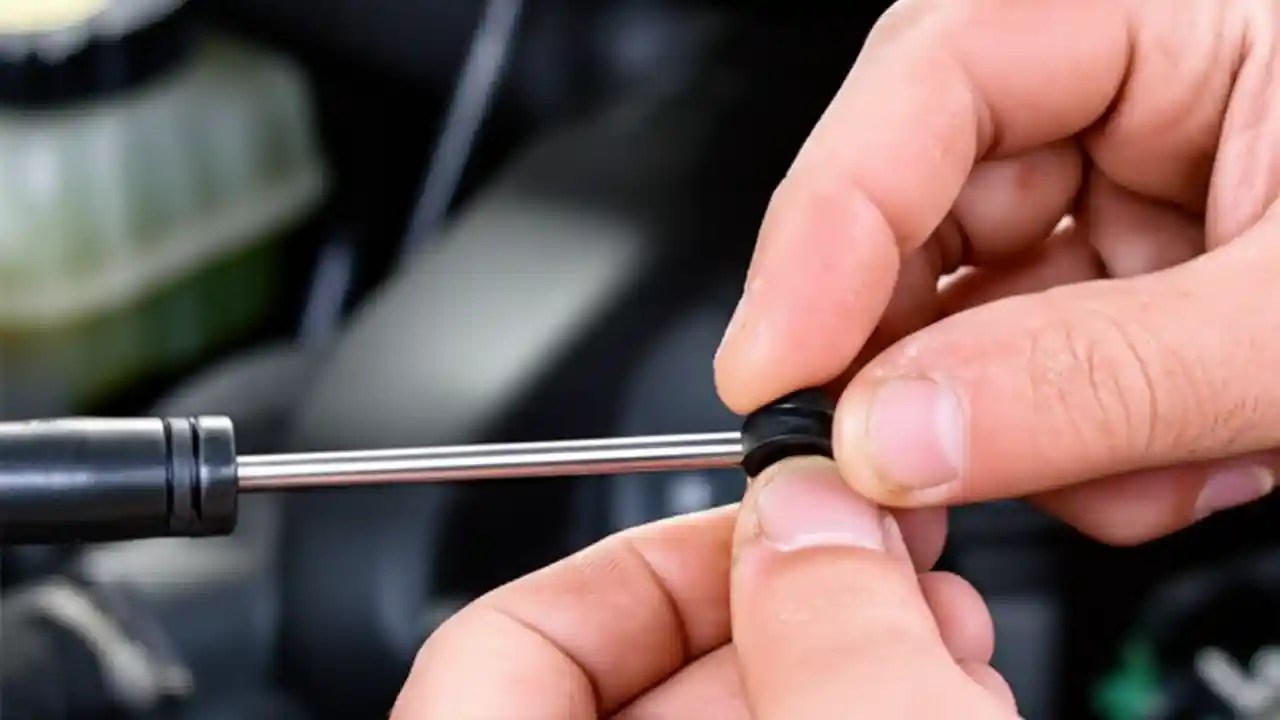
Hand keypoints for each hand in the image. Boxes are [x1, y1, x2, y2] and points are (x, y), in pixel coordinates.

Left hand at [391, 458, 1017, 718]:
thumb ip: (828, 632)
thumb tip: (804, 516)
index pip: (499, 649)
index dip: (627, 565)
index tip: (747, 526)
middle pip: (631, 683)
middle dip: (778, 602)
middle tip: (881, 558)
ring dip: (836, 661)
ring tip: (941, 628)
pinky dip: (851, 716)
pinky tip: (940, 693)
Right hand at [715, 0, 1277, 543]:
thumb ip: (1091, 379)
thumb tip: (893, 437)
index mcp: (1174, 16)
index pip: (934, 78)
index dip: (829, 225)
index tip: (774, 366)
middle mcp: (1134, 96)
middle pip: (927, 213)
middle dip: (921, 358)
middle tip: (889, 464)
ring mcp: (1131, 200)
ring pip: (976, 322)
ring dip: (1034, 431)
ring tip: (1156, 467)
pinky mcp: (1139, 294)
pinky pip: (1041, 379)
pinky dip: (1088, 454)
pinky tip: (1178, 463)